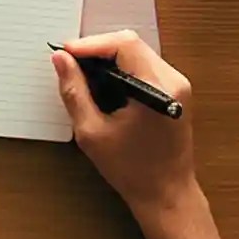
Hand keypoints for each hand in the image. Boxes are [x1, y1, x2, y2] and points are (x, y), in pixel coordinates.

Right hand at [52, 30, 196, 215]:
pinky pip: (145, 66)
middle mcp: (173, 81)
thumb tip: (60, 60)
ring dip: (109, 58)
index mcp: (157, 88)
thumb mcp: (92, 132)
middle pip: (131, 44)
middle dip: (98, 49)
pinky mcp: (175, 92)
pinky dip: (122, 68)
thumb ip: (74, 91)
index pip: (123, 45)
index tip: (66, 53)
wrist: (166, 194)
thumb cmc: (133, 170)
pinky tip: (104, 85)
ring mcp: (178, 86)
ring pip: (137, 53)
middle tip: (71, 63)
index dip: (90, 44)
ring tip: (84, 75)